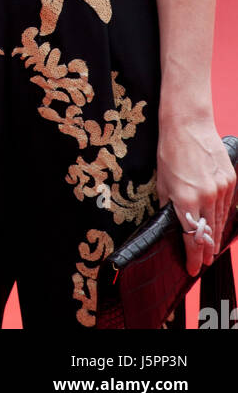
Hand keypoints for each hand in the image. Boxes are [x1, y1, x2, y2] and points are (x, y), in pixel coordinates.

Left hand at [156, 120, 235, 275]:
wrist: (188, 124)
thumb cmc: (170, 150)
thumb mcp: (162, 182)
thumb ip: (169, 207)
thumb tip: (174, 225)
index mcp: (186, 199)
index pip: (193, 239)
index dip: (193, 258)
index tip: (192, 268)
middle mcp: (207, 197)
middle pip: (210, 234)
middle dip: (206, 251)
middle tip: (203, 262)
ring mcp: (222, 189)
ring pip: (221, 222)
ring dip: (215, 236)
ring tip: (210, 248)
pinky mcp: (230, 181)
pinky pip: (227, 206)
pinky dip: (222, 216)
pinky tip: (217, 223)